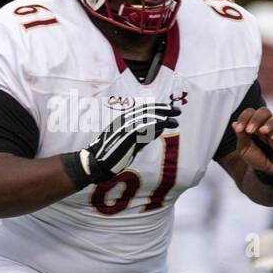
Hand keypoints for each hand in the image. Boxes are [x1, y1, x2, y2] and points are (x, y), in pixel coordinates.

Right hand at [64, 102, 179, 186]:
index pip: (143, 110)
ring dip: (162, 117)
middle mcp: (123, 121)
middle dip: (164, 110)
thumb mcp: (129, 143)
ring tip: (174, 120)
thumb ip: (143, 136)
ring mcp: (123, 127)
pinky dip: (155, 124)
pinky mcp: (125, 135)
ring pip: (146, 117)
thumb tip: (160, 129)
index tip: (170, 110)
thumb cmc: (110, 155)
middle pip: (146, 110)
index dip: (158, 108)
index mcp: (122, 121)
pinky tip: (164, 124)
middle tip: (177, 111)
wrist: (94, 164)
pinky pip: (143, 126)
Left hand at [231, 107, 272, 174]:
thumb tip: (234, 123)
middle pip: (264, 111)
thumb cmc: (255, 156)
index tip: (239, 128)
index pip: (250, 112)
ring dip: (268, 124)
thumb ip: (240, 136)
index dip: (244, 118)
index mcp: (253, 124)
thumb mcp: (244, 148)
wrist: (267, 170)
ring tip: (262, 131)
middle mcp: (266, 124)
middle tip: (249, 130)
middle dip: (255, 119)